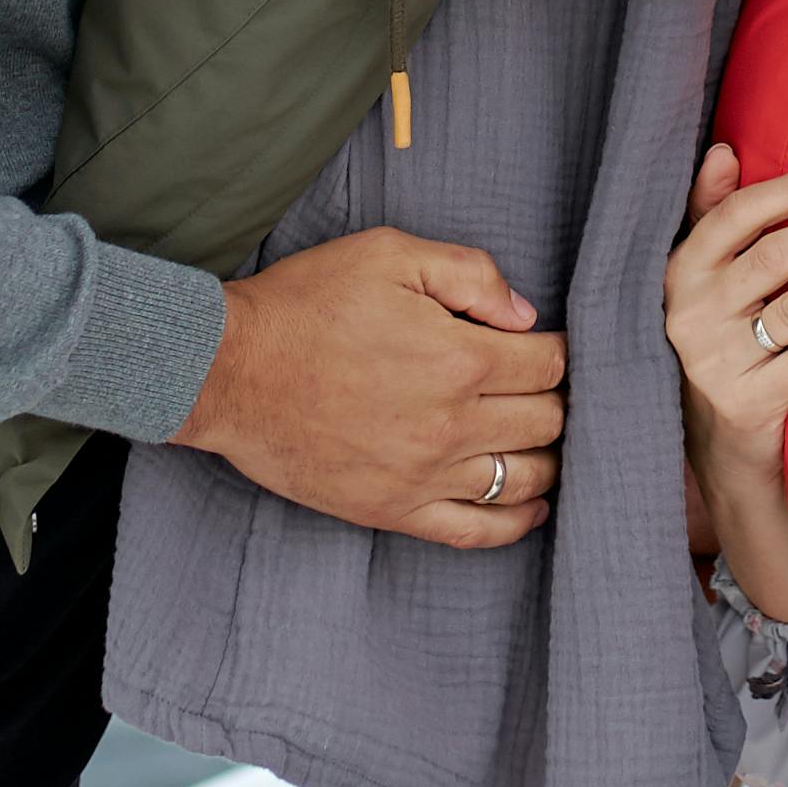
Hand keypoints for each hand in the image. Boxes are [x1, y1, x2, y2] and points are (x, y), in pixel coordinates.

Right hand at [181, 224, 564, 538]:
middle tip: (543, 389)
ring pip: (523, 478)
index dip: (558, 350)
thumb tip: (525, 315)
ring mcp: (424, 475)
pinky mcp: (393, 511)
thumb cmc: (304, 305)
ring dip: (546, 457)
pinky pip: (476, 531)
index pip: (550, 363)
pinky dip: (516, 522)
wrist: (228, 371)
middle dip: (555, 400)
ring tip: (542, 441)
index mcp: (459, 357)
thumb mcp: (388, 255)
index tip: (547, 346)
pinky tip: (533, 506)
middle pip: (546, 421)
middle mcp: (452, 423)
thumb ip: (469, 273)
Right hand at [665, 147, 787, 622]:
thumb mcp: (703, 281)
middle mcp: (690, 314)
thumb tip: (723, 149)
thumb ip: (711, 214)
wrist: (715, 448)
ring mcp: (716, 362)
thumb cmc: (718, 342)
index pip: (739, 215)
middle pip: (776, 256)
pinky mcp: (747, 403)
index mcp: (679, 272)